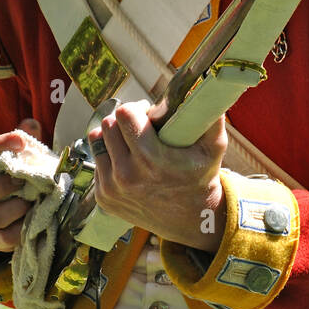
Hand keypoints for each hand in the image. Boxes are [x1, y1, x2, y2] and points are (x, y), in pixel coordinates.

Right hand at [0, 119, 43, 253]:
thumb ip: (20, 140)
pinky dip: (22, 229)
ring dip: (13, 209)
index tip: (21, 141)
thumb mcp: (10, 156)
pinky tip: (34, 217)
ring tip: (31, 201)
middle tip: (23, 180)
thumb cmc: (5, 174)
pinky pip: (4, 239)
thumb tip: (31, 124)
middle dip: (1, 187)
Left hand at [88, 101, 226, 251]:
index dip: (135, 109)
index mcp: (151, 161)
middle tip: (140, 125)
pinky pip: (96, 161)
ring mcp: (111, 189)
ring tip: (132, 141)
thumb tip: (206, 88)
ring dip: (112, 136)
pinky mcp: (102, 197)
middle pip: (107, 124)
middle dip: (124, 120)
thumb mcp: (213, 148)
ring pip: (95, 140)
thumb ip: (212, 117)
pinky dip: (109, 156)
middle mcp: (126, 176)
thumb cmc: (201, 178)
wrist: (190, 220)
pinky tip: (129, 161)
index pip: (123, 116)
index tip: (146, 113)